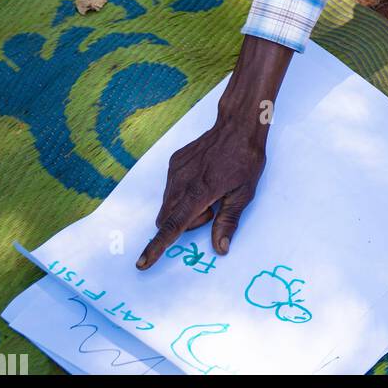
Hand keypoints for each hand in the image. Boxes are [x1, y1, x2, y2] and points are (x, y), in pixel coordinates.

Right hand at [137, 35, 290, 267]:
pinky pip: (171, 188)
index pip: (174, 226)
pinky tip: (202, 178)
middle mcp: (182, 181)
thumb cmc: (245, 159)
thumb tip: (220, 249)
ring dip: (185, 208)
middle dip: (185, 223)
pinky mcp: (174, 161)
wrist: (237, 125)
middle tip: (212, 209)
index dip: (157, 247)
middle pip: (168, 218)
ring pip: (169, 204)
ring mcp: (175, 170)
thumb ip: (228, 222)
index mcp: (199, 192)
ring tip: (210, 191)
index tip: (142, 262)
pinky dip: (183, 193)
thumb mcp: (244, 193)